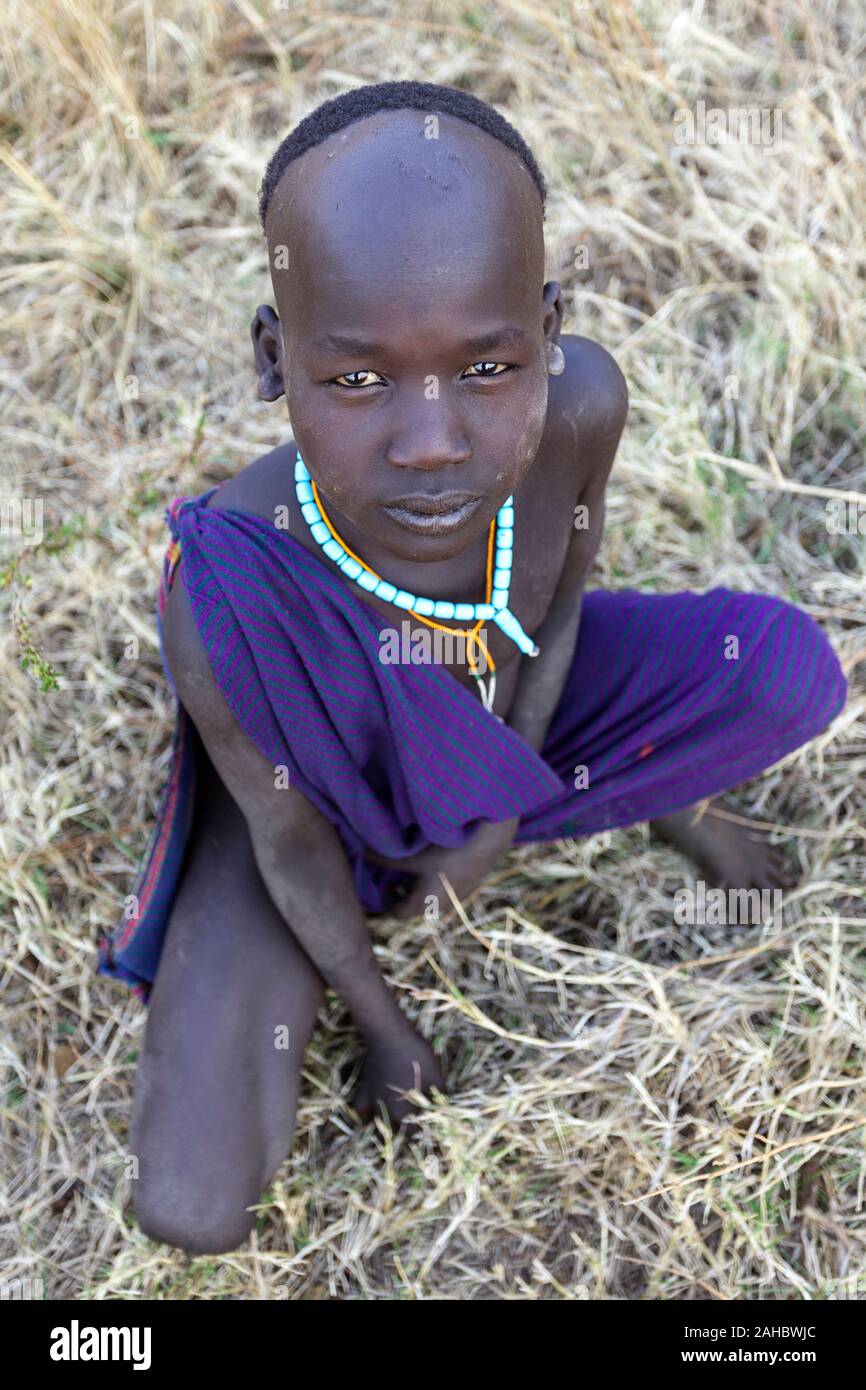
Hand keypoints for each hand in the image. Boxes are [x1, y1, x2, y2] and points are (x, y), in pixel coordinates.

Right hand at [351, 1029, 445, 1126]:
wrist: (388, 1035)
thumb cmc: (415, 1057)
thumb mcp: (435, 1076)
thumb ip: (440, 1095)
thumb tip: (445, 1107)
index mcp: (403, 1112)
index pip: (411, 1134)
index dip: (420, 1135)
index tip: (427, 1133)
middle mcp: (384, 1110)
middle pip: (391, 1132)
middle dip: (400, 1135)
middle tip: (409, 1130)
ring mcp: (371, 1098)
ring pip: (371, 1121)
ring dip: (379, 1126)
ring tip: (388, 1124)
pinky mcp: (363, 1085)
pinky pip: (360, 1105)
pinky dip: (364, 1110)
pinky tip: (371, 1106)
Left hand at [389, 816, 519, 920]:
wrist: (489, 837)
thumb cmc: (446, 848)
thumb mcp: (410, 854)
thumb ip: (384, 858)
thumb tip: (363, 854)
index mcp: (426, 903)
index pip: (397, 914)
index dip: (385, 901)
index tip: (384, 883)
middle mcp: (444, 904)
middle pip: (416, 906)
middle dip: (404, 891)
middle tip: (398, 872)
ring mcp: (460, 893)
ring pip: (433, 895)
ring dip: (421, 883)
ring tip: (417, 862)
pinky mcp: (472, 880)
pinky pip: (448, 885)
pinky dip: (438, 876)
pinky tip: (439, 854)